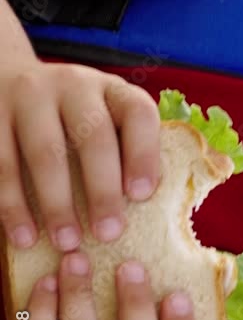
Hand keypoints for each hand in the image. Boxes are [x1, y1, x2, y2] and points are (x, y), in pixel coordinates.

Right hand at [0, 59, 160, 250]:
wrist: (9, 77)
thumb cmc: (77, 118)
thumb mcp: (108, 119)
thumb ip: (128, 149)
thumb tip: (150, 207)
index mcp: (113, 90)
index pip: (138, 112)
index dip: (143, 154)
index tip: (142, 195)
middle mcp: (73, 86)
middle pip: (93, 137)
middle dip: (102, 190)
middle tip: (108, 233)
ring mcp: (28, 97)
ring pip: (45, 153)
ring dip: (57, 203)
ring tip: (67, 242)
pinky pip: (1, 163)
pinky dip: (13, 204)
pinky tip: (24, 235)